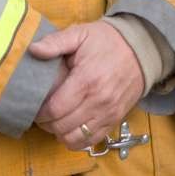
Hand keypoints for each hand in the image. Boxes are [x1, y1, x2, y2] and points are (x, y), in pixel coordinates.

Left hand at [29, 20, 144, 150]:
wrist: (140, 50)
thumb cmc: (107, 41)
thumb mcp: (80, 33)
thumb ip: (55, 42)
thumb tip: (33, 50)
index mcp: (86, 80)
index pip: (55, 109)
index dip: (40, 112)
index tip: (35, 106)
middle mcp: (98, 101)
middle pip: (62, 126)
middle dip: (46, 123)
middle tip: (42, 113)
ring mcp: (108, 113)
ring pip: (75, 138)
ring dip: (59, 133)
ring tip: (55, 121)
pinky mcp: (115, 120)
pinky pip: (91, 141)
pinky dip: (76, 140)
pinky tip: (70, 127)